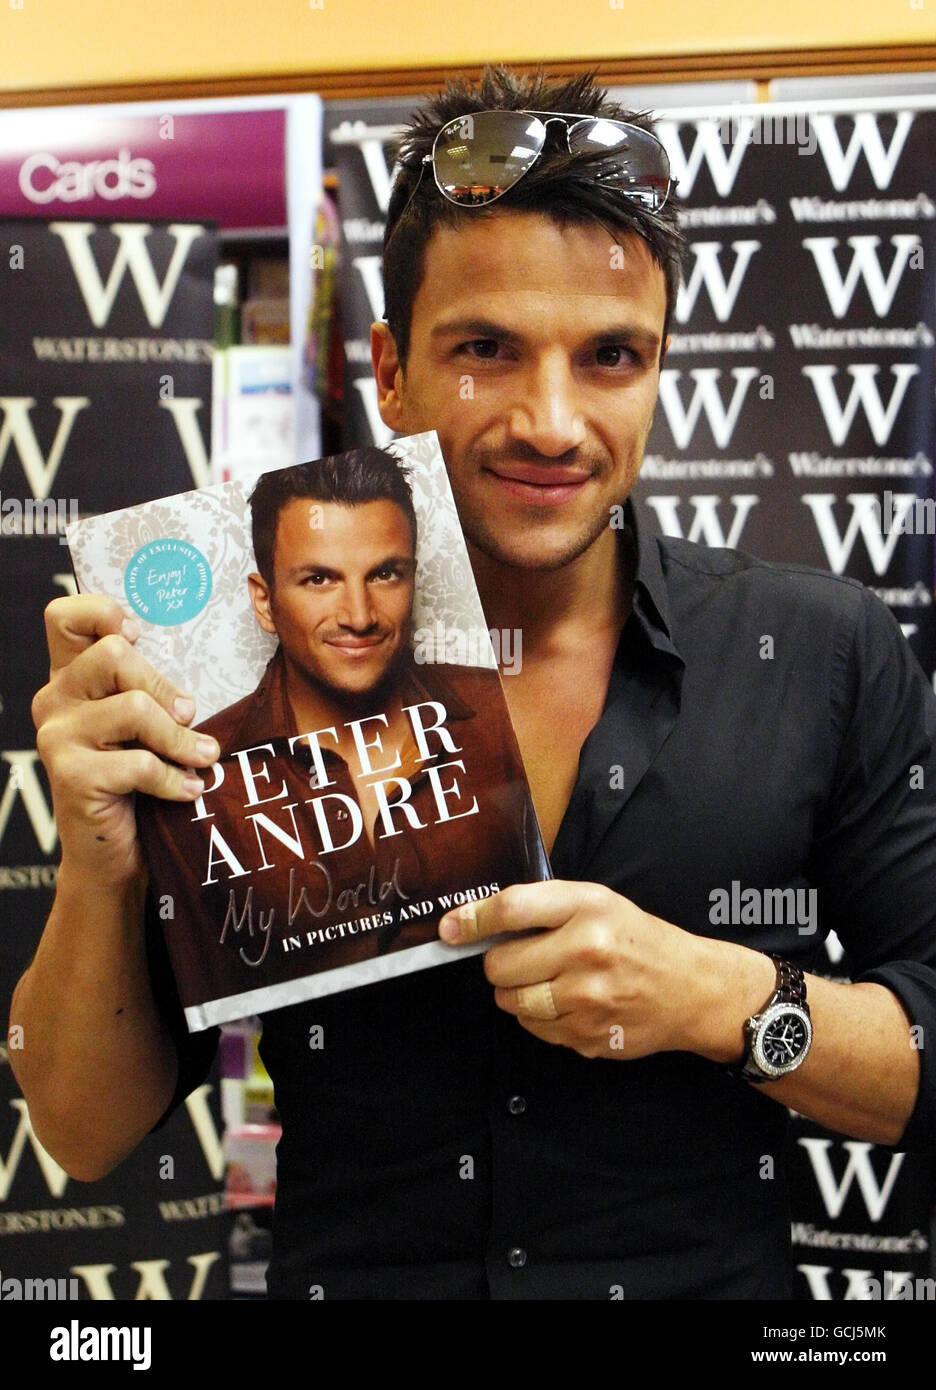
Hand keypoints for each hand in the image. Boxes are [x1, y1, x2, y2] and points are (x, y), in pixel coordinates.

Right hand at [31, 595, 219, 888]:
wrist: (112, 857)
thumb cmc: (138, 785)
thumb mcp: (146, 728)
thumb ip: (152, 691)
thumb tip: (196, 677)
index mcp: (70, 679)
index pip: (64, 616)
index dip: (102, 613)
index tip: (138, 637)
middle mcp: (54, 700)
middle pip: (114, 655)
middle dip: (165, 687)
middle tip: (191, 716)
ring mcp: (57, 737)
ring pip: (136, 708)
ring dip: (181, 739)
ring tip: (202, 759)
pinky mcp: (70, 774)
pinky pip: (140, 763)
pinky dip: (174, 779)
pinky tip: (188, 791)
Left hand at [438, 880, 775, 1061]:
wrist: (692, 988)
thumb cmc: (639, 940)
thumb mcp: (599, 903)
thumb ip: (544, 908)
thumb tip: (476, 922)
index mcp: (587, 907)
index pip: (511, 909)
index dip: (472, 919)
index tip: (449, 928)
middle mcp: (586, 950)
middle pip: (500, 965)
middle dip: (500, 964)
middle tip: (520, 960)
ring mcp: (587, 998)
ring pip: (512, 1002)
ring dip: (517, 994)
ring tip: (545, 983)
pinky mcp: (587, 1035)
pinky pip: (535, 1029)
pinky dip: (540, 1018)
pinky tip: (568, 1004)